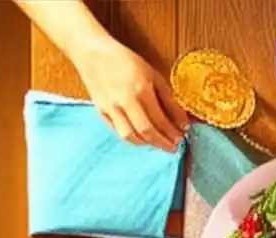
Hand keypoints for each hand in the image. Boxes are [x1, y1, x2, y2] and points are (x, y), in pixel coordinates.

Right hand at [72, 37, 188, 151]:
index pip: (160, 120)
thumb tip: (183, 122)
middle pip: (146, 132)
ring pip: (131, 136)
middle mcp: (124, 102)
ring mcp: (110, 109)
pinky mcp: (101, 112)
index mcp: (140, 90)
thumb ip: (169, 99)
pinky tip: (143, 138)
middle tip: (174, 147)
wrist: (93, 53)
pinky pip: (118, 132)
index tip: (182, 136)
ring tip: (160, 143)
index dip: (172, 132)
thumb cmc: (126, 61)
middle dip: (163, 143)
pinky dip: (133, 139)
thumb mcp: (153, 75)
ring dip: (148, 144)